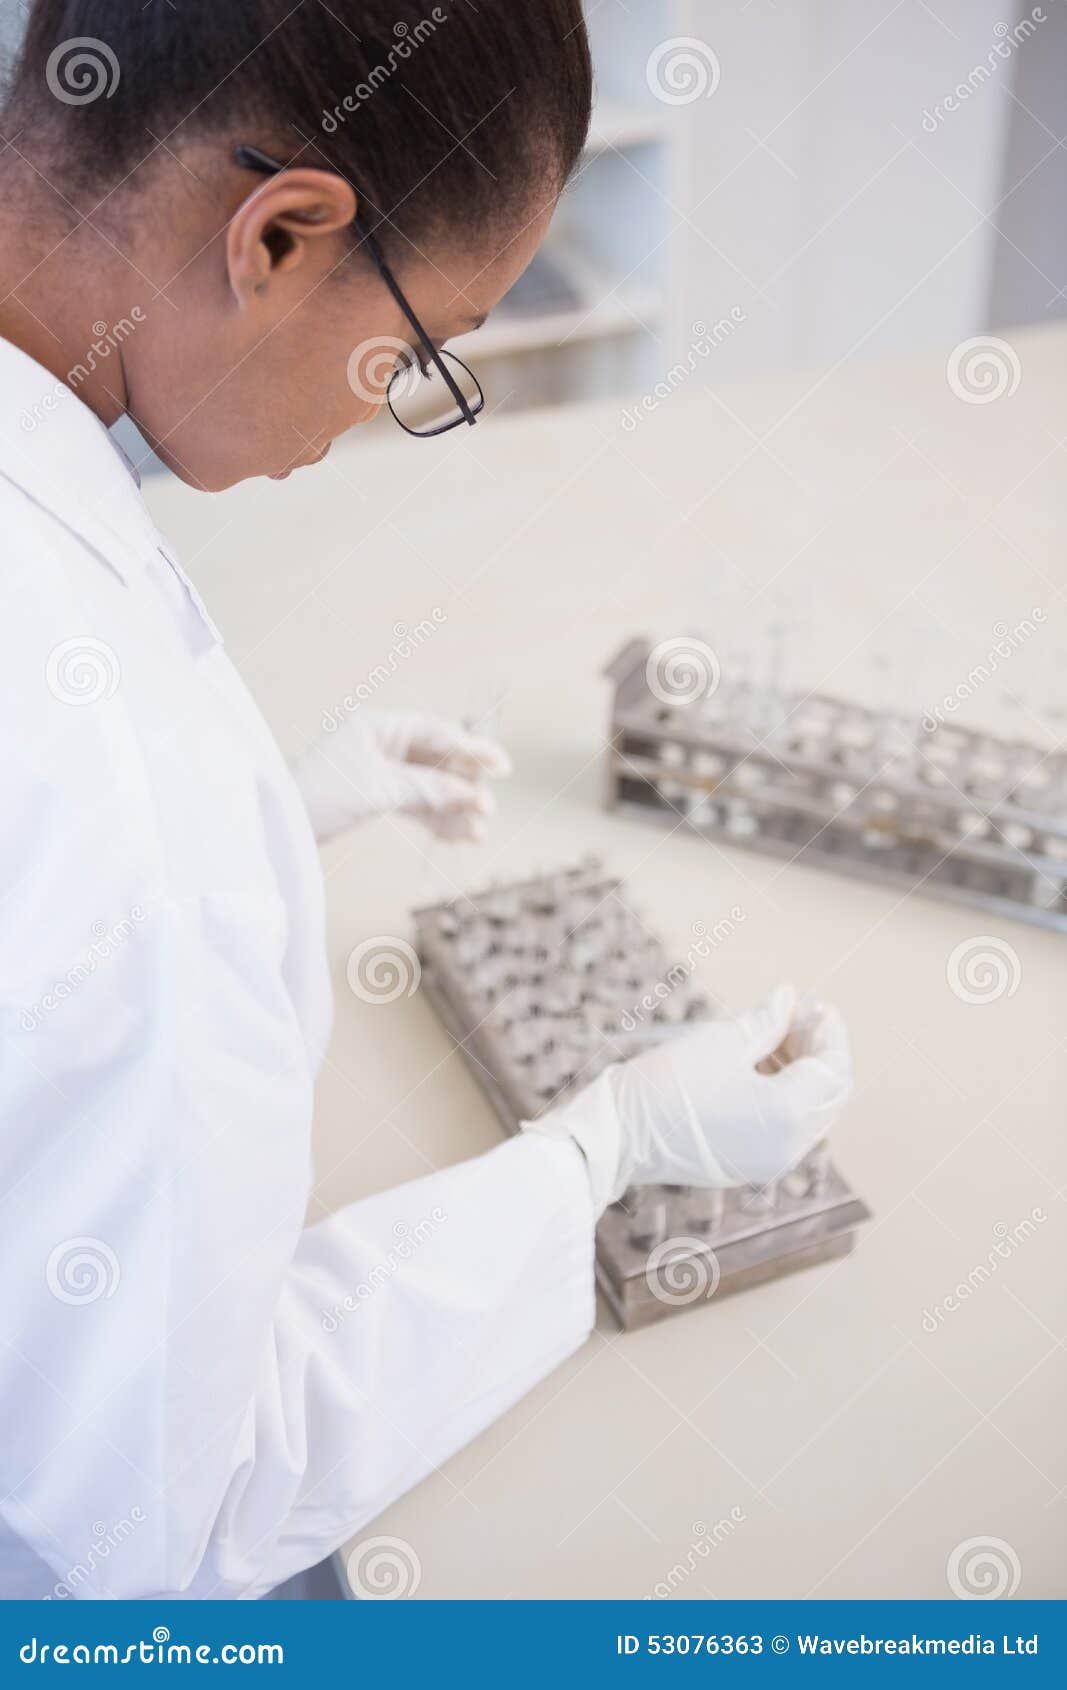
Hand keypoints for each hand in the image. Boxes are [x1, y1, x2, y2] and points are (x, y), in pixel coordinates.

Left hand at [293, 709, 510, 842]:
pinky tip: (458, 837)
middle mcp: (380, 743)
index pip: (435, 732)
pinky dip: (434, 820)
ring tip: (477, 834)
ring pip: (428, 787)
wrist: (274, 828)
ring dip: (453, 810)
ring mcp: (377, 770)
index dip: (471, 750)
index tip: (502, 766)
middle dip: (464, 787)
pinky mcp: (373, 796)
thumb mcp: (376, 790)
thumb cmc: (316, 797)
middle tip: (488, 808)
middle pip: (436, 761)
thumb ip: (425, 789)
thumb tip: (469, 794)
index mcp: (376, 726)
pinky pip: (413, 804)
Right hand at [529, 985, 852, 1213]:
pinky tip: (758, 1065)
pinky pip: (786, 1127)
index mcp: (787, 1114)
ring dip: (800, 1071)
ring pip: (809, 1112)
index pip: (833, 1070)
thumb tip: (790, 998)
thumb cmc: (667, 1085)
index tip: (812, 1004)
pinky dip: (783, 1094)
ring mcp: (770, 1161)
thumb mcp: (722, 1042)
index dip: (829, 1033)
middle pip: (827, 1094)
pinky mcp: (750, 1165)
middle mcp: (789, 1146)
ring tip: (770, 1035)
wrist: (619, 1136)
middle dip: (817, 1051)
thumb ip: (768, 1021)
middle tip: (792, 1015)